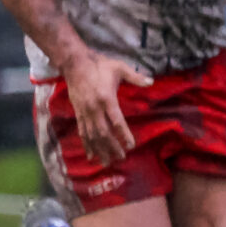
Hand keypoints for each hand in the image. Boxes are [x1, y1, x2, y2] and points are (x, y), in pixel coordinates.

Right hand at [61, 50, 151, 166]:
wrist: (74, 64)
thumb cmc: (100, 65)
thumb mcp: (119, 67)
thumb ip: (135, 76)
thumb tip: (151, 81)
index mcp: (106, 98)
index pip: (116, 121)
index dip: (123, 134)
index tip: (131, 145)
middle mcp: (94, 108)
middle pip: (103, 132)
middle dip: (112, 147)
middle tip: (122, 158)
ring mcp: (85, 112)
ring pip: (92, 135)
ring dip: (100, 149)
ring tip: (107, 162)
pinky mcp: (78, 113)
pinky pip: (82, 132)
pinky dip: (87, 144)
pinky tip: (91, 155)